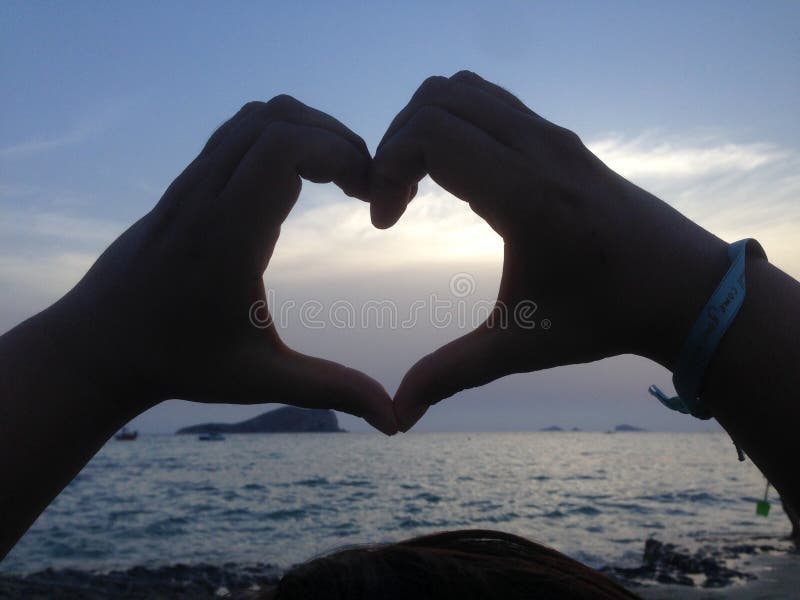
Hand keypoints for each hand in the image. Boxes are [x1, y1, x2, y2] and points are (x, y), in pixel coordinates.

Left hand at [46, 96, 397, 434]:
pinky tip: (299, 182)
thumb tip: (395, 421)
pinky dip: (281, 137)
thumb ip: (332, 390)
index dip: (342, 153)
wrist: (97, 347)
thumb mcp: (260, 379)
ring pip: (255, 116)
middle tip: (364, 184)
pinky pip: (237, 133)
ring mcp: (190, 184)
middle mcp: (205, 197)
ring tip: (339, 176)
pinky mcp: (184, 184)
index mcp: (227, 236)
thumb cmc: (178, 363)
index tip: (370, 196)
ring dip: (308, 131)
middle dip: (336, 138)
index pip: (285, 147)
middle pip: (277, 118)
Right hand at [370, 71, 727, 430]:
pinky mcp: (560, 137)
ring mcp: (553, 136)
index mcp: (526, 197)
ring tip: (416, 183)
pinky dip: (456, 122)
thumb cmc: (605, 317)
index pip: (429, 133)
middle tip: (393, 200)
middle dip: (394, 143)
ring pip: (462, 89)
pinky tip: (458, 177)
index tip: (385, 221)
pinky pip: (491, 101)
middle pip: (436, 99)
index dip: (385, 167)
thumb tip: (396, 416)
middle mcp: (540, 151)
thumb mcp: (518, 348)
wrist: (684, 288)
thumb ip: (450, 374)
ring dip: (424, 127)